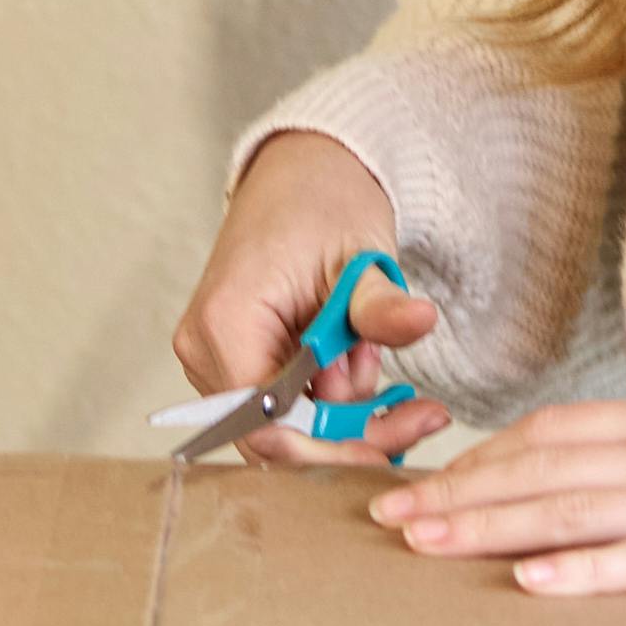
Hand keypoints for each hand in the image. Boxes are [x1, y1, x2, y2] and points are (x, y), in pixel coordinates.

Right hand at [173, 131, 445, 464]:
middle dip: (350, 427)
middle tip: (419, 412)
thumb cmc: (323, 203)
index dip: (330, 449)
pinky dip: (330, 391)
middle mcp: (206, 349)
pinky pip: (286, 403)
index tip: (389, 451)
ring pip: (288, 423)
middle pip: (280, 433)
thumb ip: (380, 304)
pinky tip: (355, 352)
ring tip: (370, 344)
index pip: (268, 425)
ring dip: (345, 403)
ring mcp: (214, 358)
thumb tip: (419, 321)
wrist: (303, 174)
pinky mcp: (233, 361)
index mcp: (226, 323)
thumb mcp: (361, 254)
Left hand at [369, 395, 625, 625]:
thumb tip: (565, 500)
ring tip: (434, 546)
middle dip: (466, 495)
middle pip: (552, 469)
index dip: (479, 460)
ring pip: (586, 508)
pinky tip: (536, 582)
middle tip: (393, 521)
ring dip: (501, 528)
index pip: (554, 434)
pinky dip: (591, 570)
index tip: (417, 486)